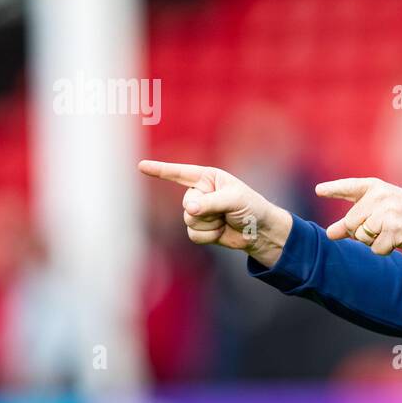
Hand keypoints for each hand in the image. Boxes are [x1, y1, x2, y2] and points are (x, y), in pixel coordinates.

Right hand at [137, 160, 292, 266]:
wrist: (260, 232)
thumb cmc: (251, 208)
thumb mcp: (234, 200)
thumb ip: (210, 203)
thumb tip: (189, 209)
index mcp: (208, 178)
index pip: (180, 173)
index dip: (160, 170)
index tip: (141, 166)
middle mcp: (201, 193)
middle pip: (187, 203)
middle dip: (206, 210)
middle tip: (225, 211)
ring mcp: (199, 212)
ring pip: (189, 220)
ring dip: (209, 224)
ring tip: (225, 220)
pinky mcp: (201, 229)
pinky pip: (193, 234)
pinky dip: (209, 236)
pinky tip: (221, 232)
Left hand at [315, 177, 401, 255]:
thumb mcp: (382, 209)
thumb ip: (355, 219)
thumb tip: (330, 234)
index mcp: (375, 187)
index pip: (350, 187)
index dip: (333, 189)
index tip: (319, 190)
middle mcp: (379, 196)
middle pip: (351, 224)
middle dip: (360, 233)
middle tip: (380, 229)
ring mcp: (387, 212)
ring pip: (362, 237)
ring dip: (373, 242)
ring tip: (391, 232)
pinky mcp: (395, 229)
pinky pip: (376, 248)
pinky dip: (385, 249)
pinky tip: (398, 239)